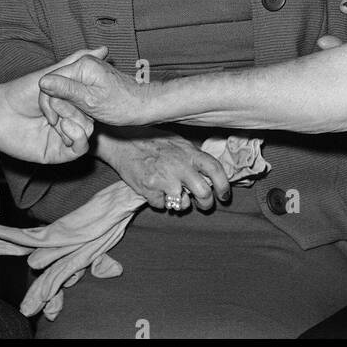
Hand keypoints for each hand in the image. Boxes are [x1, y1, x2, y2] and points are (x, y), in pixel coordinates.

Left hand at [0, 49, 100, 164]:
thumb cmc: (21, 92)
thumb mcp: (53, 74)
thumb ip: (75, 62)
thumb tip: (103, 49)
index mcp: (71, 104)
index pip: (92, 101)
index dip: (86, 94)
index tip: (75, 87)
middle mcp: (71, 121)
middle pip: (91, 116)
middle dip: (75, 107)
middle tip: (54, 102)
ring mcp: (65, 137)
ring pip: (88, 131)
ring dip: (74, 120)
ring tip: (54, 116)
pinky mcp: (59, 152)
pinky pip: (81, 148)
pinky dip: (77, 136)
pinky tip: (62, 126)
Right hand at [38, 48, 150, 126]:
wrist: (143, 106)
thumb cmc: (122, 105)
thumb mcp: (90, 101)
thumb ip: (66, 90)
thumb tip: (43, 82)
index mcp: (82, 65)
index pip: (51, 80)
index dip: (49, 102)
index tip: (54, 120)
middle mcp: (84, 64)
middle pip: (56, 85)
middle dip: (58, 105)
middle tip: (64, 124)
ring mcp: (88, 71)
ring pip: (64, 90)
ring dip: (66, 107)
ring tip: (76, 121)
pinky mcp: (91, 80)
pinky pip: (74, 92)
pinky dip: (74, 105)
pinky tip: (81, 115)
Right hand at [96, 129, 231, 211]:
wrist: (122, 141)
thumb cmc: (152, 140)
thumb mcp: (178, 142)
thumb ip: (193, 156)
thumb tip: (209, 172)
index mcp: (189, 153)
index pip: (215, 170)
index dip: (224, 186)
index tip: (224, 196)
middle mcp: (179, 166)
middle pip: (203, 193)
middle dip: (206, 204)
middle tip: (203, 205)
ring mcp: (164, 179)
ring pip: (183, 204)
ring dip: (180, 203)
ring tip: (172, 193)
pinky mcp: (149, 190)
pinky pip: (162, 206)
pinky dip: (160, 201)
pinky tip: (154, 189)